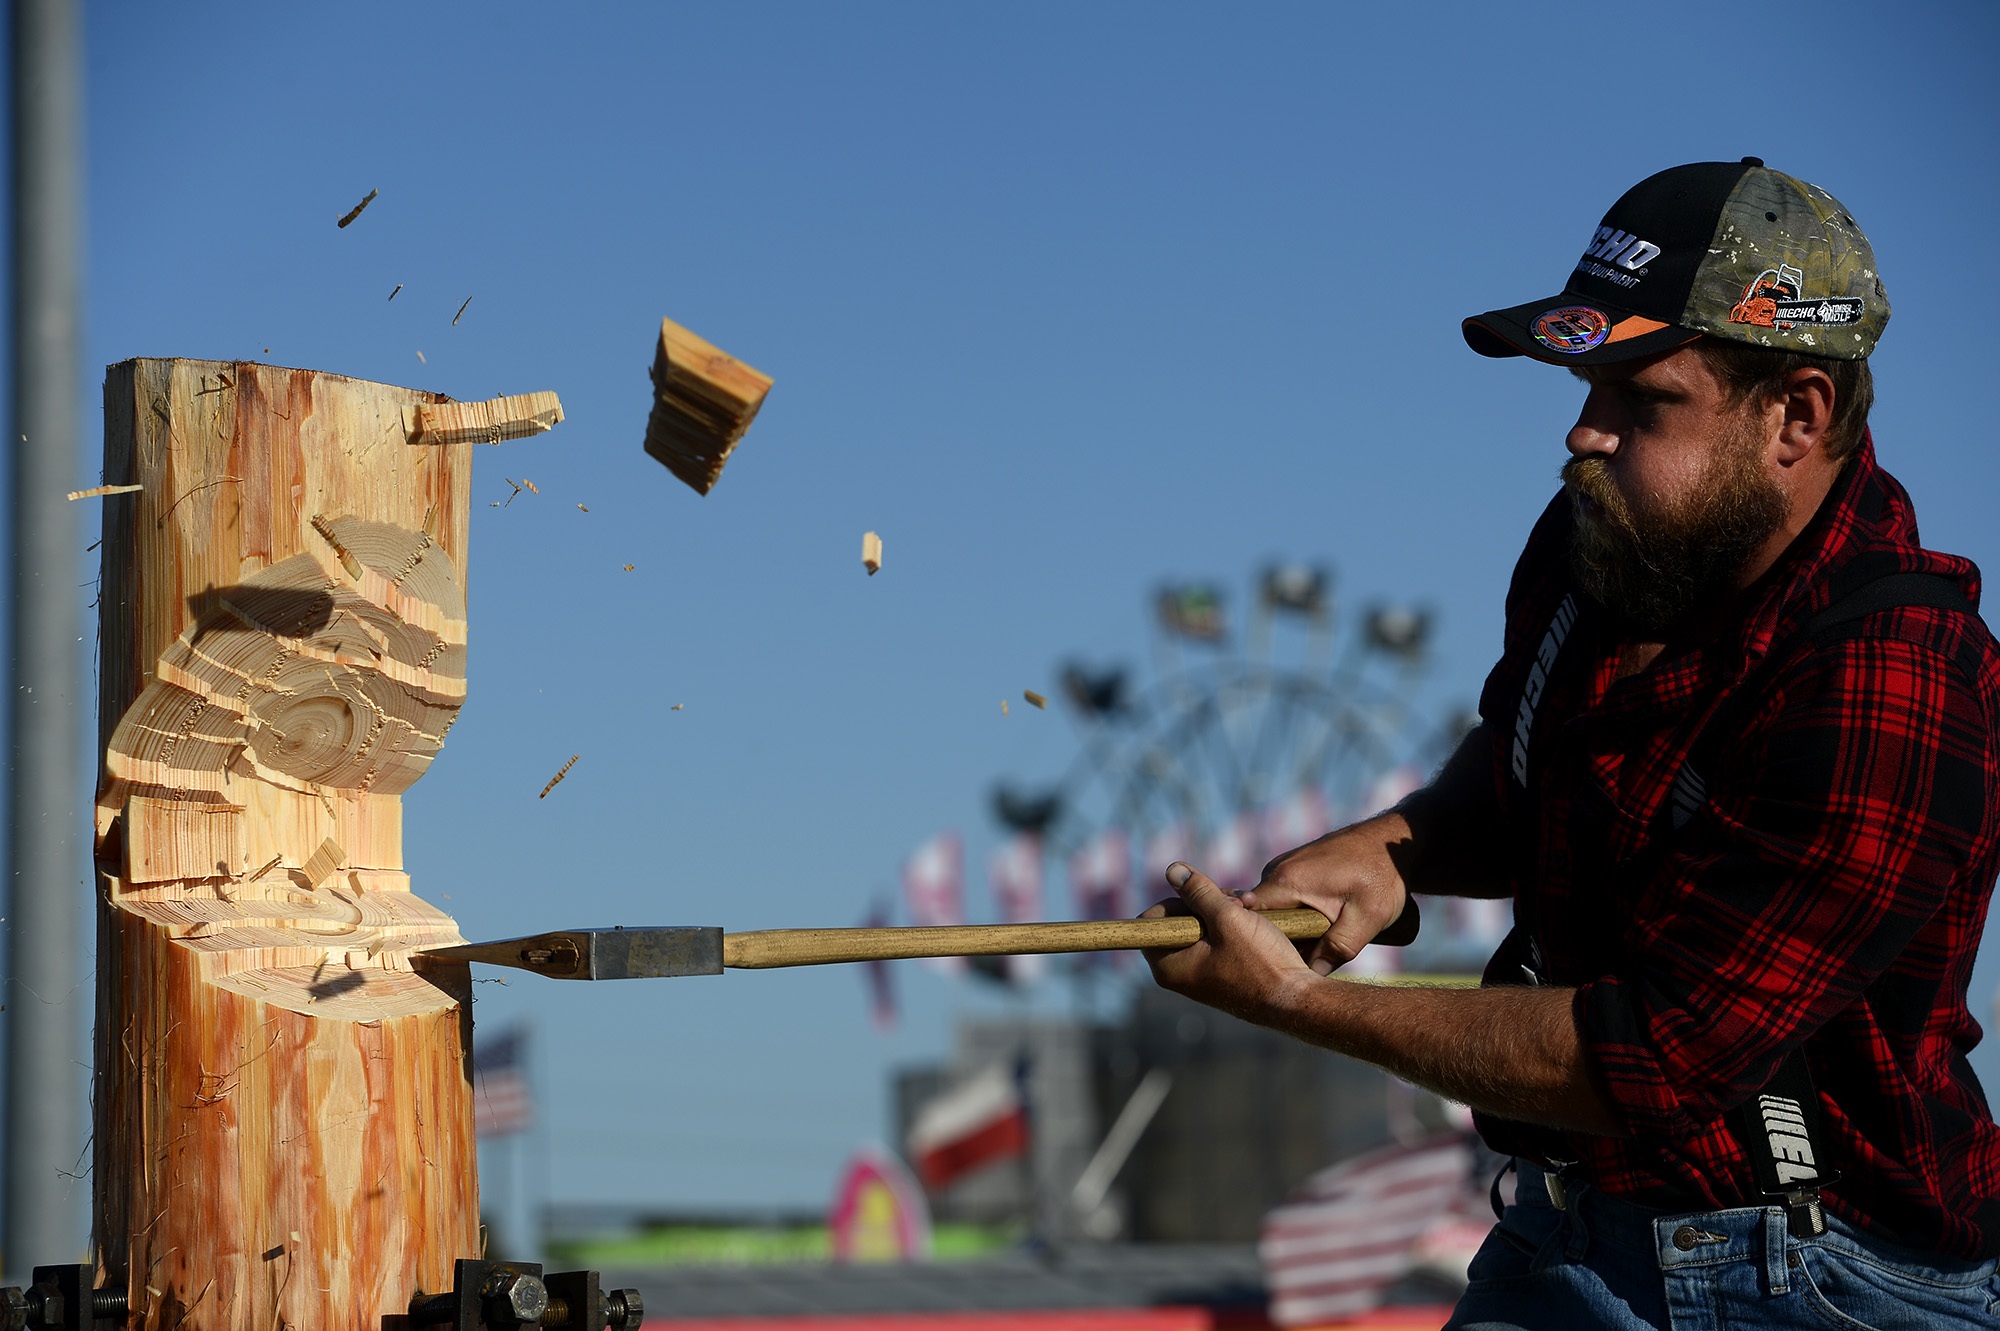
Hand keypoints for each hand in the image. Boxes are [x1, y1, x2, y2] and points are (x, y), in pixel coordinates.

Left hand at [1141, 862, 1314, 1022]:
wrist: (1296, 999)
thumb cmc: (1261, 963)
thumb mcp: (1227, 919)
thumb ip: (1198, 892)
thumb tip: (1172, 870)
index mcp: (1168, 966)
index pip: (1152, 920)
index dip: (1179, 900)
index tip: (1208, 899)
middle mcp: (1179, 973)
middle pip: (1180, 920)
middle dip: (1208, 902)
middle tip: (1239, 902)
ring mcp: (1201, 974)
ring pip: (1203, 927)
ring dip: (1226, 910)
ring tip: (1254, 907)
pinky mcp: (1221, 973)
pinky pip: (1218, 940)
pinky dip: (1234, 926)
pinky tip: (1257, 919)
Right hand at [1239, 813, 1411, 974]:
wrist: (1394, 843)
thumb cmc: (1382, 875)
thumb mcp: (1367, 918)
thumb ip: (1338, 949)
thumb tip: (1313, 975)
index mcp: (1287, 880)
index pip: (1248, 916)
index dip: (1258, 942)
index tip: (1279, 961)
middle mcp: (1278, 869)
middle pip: (1261, 916)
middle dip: (1281, 940)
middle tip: (1307, 957)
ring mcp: (1286, 866)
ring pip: (1274, 908)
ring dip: (1292, 927)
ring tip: (1318, 941)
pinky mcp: (1296, 867)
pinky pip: (1285, 897)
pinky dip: (1298, 913)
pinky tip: (1321, 923)